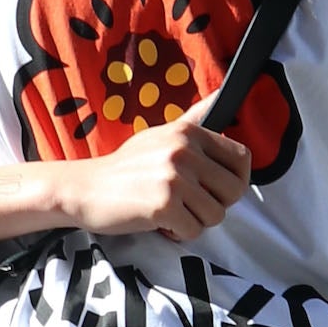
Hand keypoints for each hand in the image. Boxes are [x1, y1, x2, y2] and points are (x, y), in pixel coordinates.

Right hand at [65, 114, 253, 243]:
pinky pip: (194, 231)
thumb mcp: (162, 134)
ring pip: (216, 214)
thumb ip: (194, 119)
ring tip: (171, 211)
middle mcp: (184, 151)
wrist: (85, 188)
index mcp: (189, 133)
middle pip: (234, 190)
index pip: (242, 158)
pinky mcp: (164, 205)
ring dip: (195, 221)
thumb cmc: (126, 167)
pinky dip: (178, 233)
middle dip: (215, 204)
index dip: (235, 179)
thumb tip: (222, 93)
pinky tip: (159, 222)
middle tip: (189, 204)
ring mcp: (174, 178)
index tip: (216, 188)